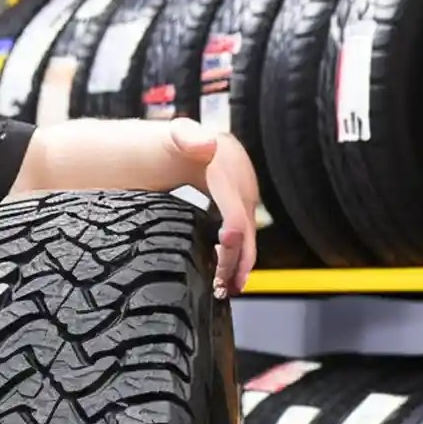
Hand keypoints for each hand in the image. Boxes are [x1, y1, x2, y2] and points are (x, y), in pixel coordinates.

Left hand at [168, 118, 260, 296]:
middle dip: (238, 260)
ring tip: (228, 289)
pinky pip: (242, 232)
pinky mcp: (240, 205)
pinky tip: (227, 273)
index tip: (223, 259)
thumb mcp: (176, 134)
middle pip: (245, 228)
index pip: (234, 210)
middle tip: (225, 287)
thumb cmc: (175, 143)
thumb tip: (207, 146)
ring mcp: (243, 195)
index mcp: (227, 169)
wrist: (186, 142)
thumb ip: (187, 137)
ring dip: (241, 263)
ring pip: (247, 235)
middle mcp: (242, 184)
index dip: (232, 235)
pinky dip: (237, 254)